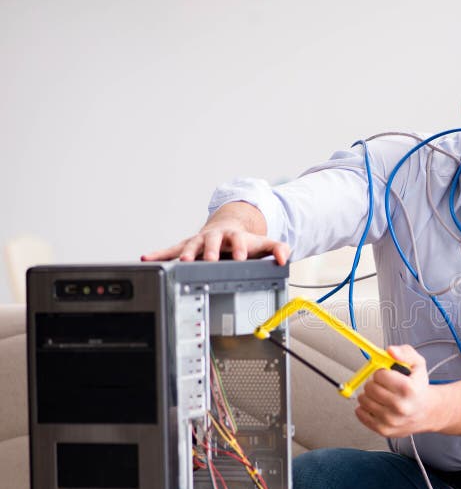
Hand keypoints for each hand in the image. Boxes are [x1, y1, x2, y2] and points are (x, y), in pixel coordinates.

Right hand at [141, 229, 289, 262]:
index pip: (238, 241)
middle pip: (211, 242)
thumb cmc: (244, 241)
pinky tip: (146, 258)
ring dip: (184, 253)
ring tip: (181, 260)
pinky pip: (171, 250)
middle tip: (209, 259)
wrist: (226, 228)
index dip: (239, 248)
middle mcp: (214, 237)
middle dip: (210, 250)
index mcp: (233, 236)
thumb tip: (285, 257)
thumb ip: (277, 249)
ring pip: (190, 246)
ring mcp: (199, 241)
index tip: (240, 257)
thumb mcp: (262, 244)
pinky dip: (159, 254)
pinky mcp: (187, 246)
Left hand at [355, 345, 449, 437]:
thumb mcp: (418, 364)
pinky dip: (364, 407)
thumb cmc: (419, 388)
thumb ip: (405, 353)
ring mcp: (391, 420)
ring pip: (363, 400)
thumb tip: (390, 351)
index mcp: (408, 389)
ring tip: (380, 394)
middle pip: (369, 387)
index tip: (387, 375)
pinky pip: (361, 414)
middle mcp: (400, 406)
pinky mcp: (383, 429)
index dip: (381, 372)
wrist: (427, 412)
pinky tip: (376, 404)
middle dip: (373, 383)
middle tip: (382, 385)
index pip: (379, 375)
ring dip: (368, 394)